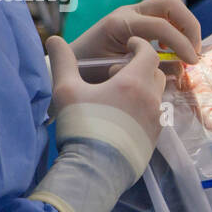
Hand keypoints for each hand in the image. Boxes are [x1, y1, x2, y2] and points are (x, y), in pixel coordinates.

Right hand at [48, 35, 165, 162]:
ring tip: (119, 96)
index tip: (129, 45)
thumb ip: (63, 62)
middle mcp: (151, 100)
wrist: (95, 172)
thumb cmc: (81, 128)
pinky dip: (145, 108)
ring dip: (144, 88)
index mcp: (134, 83)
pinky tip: (124, 116)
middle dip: (141, 67)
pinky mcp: (156, 138)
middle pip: (156, 73)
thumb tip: (53, 39)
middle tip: (118, 73)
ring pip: (158, 95)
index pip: (148, 54)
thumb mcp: (66, 91)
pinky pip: (156, 115)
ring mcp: (157, 120)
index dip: (139, 45)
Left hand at [69, 0, 201, 63]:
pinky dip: (176, 31)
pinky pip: (165, 17)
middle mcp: (129, 12)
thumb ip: (148, 69)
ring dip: (185, 27)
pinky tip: (170, 51)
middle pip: (171, 4)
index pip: (162, 26)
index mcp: (120, 23)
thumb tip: (180, 70)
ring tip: (186, 53)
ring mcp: (134, 13)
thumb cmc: (88, 71)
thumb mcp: (118, 72)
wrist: (69, 64)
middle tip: (194, 52)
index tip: (192, 63)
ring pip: (171, 7)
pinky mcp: (138, 19)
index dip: (182, 43)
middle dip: (190, 27)